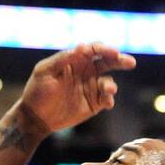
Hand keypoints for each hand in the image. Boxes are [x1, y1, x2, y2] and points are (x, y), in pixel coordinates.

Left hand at [18, 42, 135, 133]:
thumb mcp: (45, 71)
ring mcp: (91, 87)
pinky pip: (106, 99)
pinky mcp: (94, 103)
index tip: (113, 52)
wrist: (35, 117)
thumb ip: (63, 59)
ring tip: (109, 89)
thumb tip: (82, 47)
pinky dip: (109, 99)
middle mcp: (86, 71)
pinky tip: (107, 102)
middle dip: (120, 60)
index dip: (104, 49)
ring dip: (111, 84)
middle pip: (107, 62)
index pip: (93, 50)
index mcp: (75, 60)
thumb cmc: (37, 90)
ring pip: (108, 81)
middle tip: (130, 62)